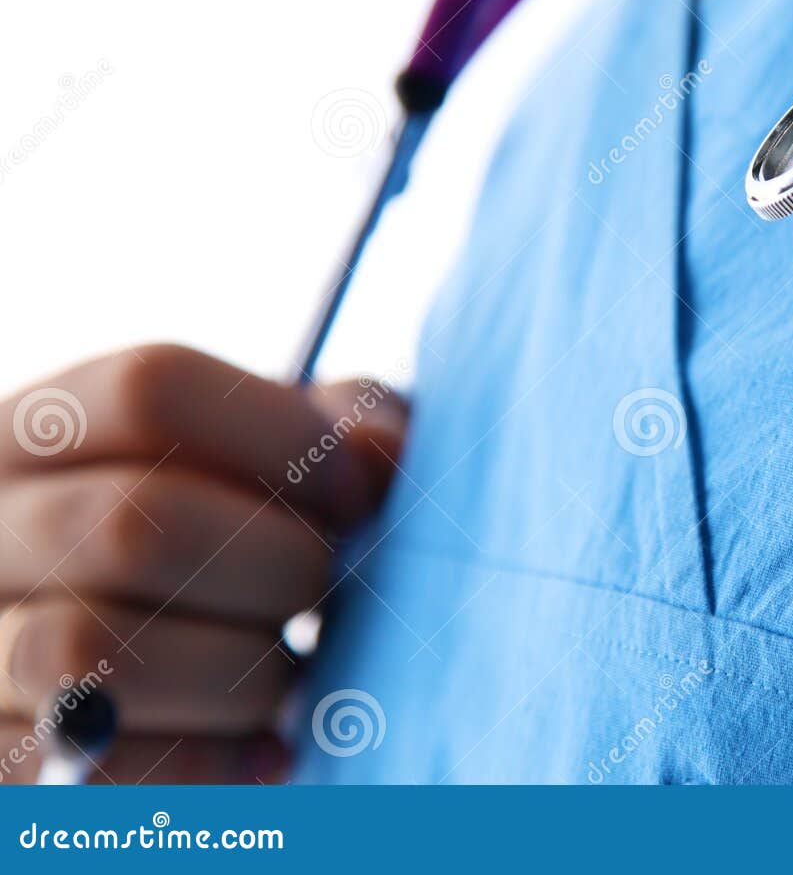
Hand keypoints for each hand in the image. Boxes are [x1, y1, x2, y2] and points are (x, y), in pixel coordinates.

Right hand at [0, 345, 404, 783]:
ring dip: (240, 670)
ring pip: (90, 651)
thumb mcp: (289, 461)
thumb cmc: (248, 543)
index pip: (152, 389)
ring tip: (289, 673)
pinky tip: (266, 747)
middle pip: (133, 520)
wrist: (180, 686)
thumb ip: (346, 430)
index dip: (285, 436)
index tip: (358, 494)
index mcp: (46, 430)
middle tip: (326, 594)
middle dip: (278, 565)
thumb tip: (379, 456)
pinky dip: (209, 763)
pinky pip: (96, 770)